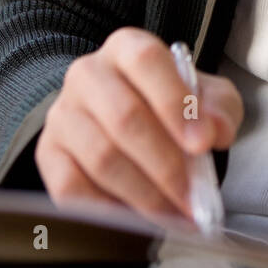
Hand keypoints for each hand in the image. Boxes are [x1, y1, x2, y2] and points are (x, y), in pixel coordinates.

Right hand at [35, 27, 243, 227]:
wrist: (125, 119)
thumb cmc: (169, 106)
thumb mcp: (206, 97)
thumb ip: (218, 108)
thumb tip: (214, 131)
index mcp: (126, 48)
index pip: (146, 61)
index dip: (175, 103)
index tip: (202, 144)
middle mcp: (88, 74)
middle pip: (124, 117)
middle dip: (165, 165)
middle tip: (192, 197)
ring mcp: (63, 114)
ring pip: (101, 157)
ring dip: (144, 194)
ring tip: (174, 215)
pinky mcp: (48, 154)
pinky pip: (70, 187)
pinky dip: (107, 209)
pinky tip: (136, 219)